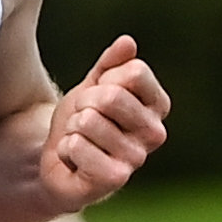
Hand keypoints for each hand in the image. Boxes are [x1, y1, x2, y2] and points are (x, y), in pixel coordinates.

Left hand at [35, 36, 168, 208]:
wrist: (63, 162)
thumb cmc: (83, 120)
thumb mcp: (94, 85)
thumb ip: (110, 63)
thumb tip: (127, 42)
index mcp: (158, 105)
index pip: (135, 72)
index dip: (104, 79)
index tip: (99, 95)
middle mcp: (155, 133)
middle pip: (111, 96)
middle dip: (84, 104)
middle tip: (83, 120)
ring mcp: (137, 158)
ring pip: (88, 121)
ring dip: (72, 129)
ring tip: (80, 139)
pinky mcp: (115, 179)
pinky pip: (77, 146)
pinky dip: (66, 149)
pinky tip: (75, 159)